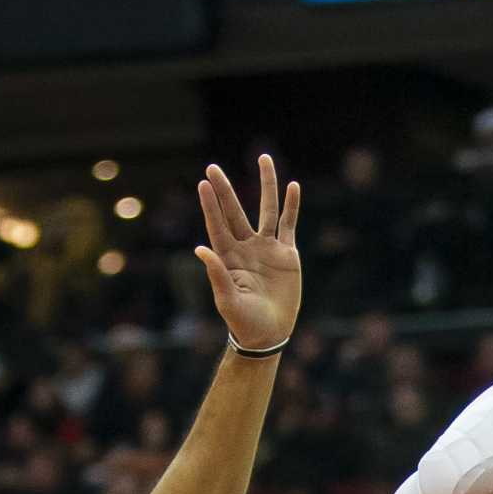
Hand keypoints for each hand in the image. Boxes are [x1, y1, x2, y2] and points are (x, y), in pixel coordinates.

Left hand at [195, 154, 301, 351]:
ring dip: (266, 185)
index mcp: (228, 257)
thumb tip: (200, 249)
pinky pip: (289, 225)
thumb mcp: (227, 301)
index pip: (217, 224)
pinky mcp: (287, 255)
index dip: (211, 204)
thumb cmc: (243, 322)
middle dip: (226, 190)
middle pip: (235, 211)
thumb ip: (217, 274)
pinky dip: (291, 206)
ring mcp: (267, 249)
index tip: (203, 183)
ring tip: (264, 159)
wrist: (269, 334)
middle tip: (213, 167)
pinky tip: (293, 186)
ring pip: (267, 210)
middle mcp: (246, 247)